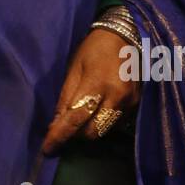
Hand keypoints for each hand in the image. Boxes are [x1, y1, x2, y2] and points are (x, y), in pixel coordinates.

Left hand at [40, 27, 141, 155]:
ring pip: (105, 130)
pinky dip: (102, 122)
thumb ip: (66, 98)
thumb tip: (55, 125)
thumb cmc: (93, 49)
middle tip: (65, 126)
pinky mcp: (136, 104)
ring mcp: (130, 102)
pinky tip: (96, 110)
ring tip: (80, 118)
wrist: (124, 36)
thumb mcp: (74, 68)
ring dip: (89, 129)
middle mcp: (117, 96)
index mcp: (98, 83)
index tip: (47, 148)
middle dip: (76, 134)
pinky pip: (115, 124)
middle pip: (93, 131)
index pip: (76, 118)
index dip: (60, 135)